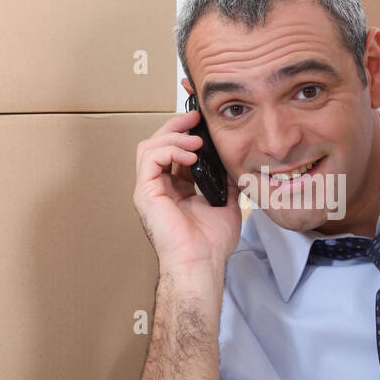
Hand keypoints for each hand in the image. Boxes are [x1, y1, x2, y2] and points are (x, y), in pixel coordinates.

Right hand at [133, 111, 240, 275]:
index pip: (173, 152)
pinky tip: (190, 155)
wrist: (201, 262)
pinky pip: (150, 157)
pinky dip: (169, 149)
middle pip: (157, 144)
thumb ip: (226, 180)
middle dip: (176, 126)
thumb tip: (234, 162)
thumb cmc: (211, 243)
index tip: (202, 122)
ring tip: (196, 140)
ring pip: (149, 146)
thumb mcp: (226, 203)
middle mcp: (159, 187)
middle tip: (195, 117)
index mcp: (175, 189)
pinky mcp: (145, 192)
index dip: (185, 134)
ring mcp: (149, 190)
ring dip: (173, 136)